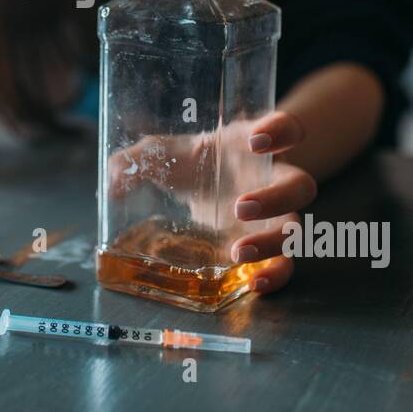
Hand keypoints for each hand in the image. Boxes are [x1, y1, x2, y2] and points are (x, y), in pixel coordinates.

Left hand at [107, 110, 315, 295]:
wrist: (209, 184)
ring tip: (237, 252)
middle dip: (274, 197)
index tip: (259, 140)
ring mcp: (276, 215)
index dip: (281, 131)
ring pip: (296, 228)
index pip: (285, 128)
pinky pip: (286, 263)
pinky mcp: (268, 246)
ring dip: (272, 241)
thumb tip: (113, 180)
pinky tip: (257, 284)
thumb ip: (137, 160)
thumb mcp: (164, 153)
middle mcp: (274, 178)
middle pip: (299, 186)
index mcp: (253, 145)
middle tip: (239, 207)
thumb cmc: (192, 161)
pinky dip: (277, 275)